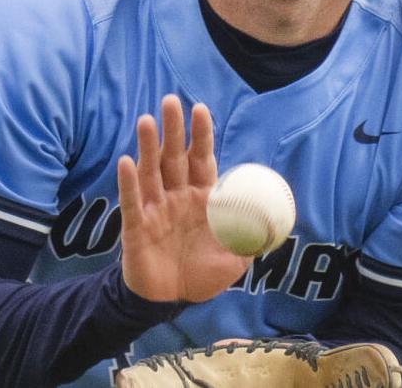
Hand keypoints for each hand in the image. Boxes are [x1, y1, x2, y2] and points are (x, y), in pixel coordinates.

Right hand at [118, 94, 251, 302]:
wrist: (172, 301)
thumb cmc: (203, 274)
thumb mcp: (237, 259)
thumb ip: (253, 238)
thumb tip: (276, 221)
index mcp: (201, 198)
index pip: (200, 159)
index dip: (200, 135)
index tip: (200, 108)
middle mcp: (176, 197)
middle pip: (173, 157)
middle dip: (172, 130)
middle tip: (170, 100)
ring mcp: (155, 210)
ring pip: (150, 173)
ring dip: (147, 147)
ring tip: (146, 120)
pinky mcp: (136, 228)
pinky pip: (132, 203)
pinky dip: (128, 183)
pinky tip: (125, 162)